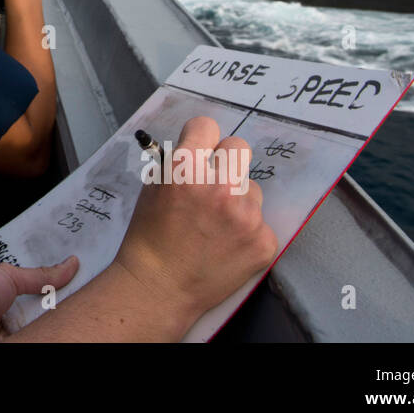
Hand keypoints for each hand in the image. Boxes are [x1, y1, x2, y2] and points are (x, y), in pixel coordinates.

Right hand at [110, 116, 277, 330]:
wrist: (159, 286)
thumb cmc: (149, 237)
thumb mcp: (153, 188)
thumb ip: (177, 164)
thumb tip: (198, 148)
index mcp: (186, 169)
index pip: (207, 126)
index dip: (201, 138)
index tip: (201, 148)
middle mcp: (220, 186)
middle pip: (239, 148)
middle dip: (226, 162)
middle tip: (214, 183)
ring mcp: (246, 215)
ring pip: (252, 189)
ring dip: (239, 201)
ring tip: (217, 225)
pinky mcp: (263, 241)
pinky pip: (261, 222)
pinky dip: (248, 232)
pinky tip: (228, 245)